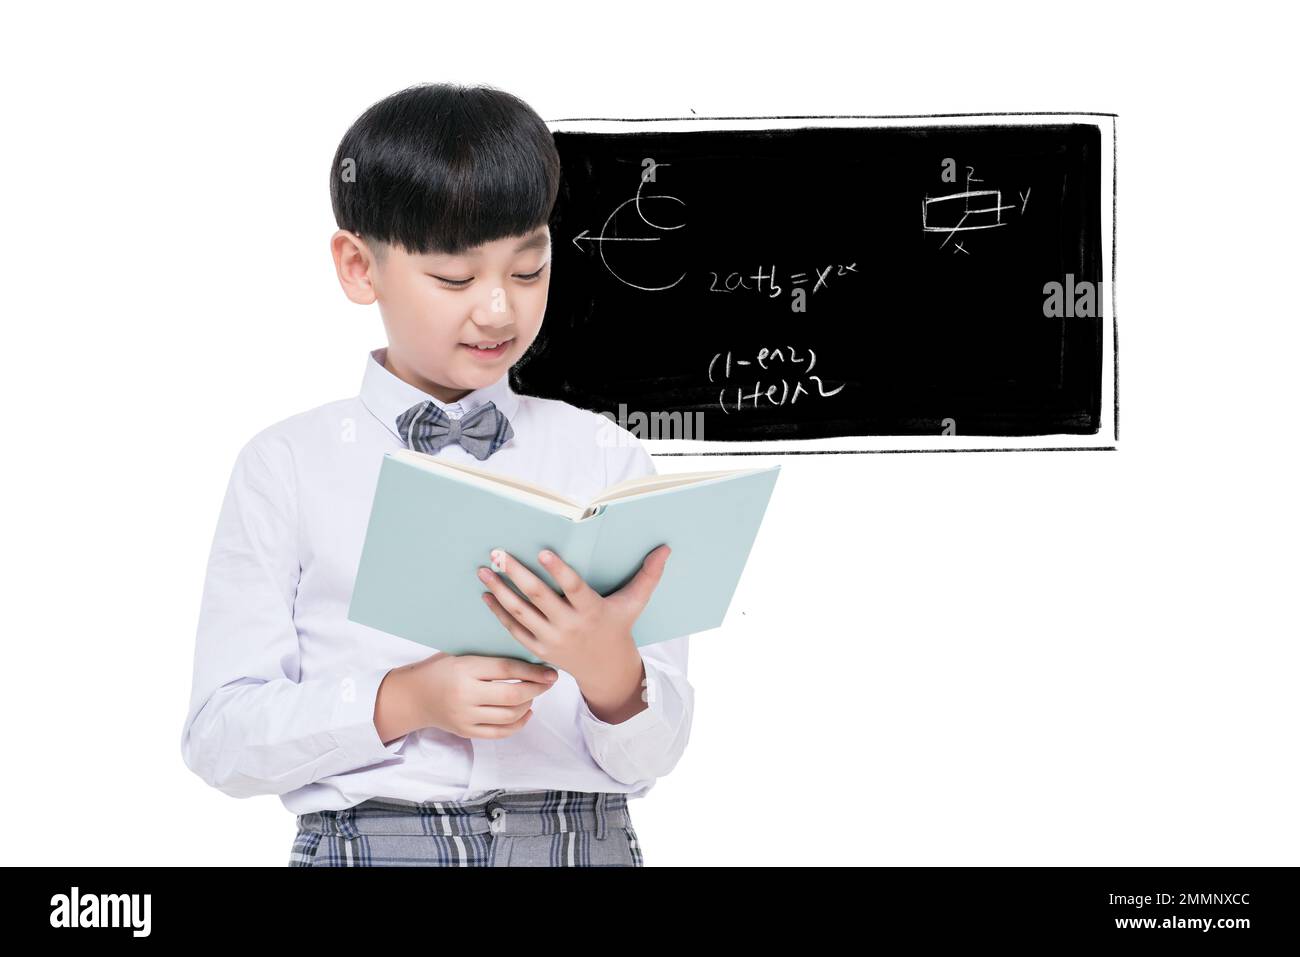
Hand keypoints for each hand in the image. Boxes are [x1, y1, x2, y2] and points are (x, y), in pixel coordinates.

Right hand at [376, 651, 559, 740]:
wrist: (414, 696)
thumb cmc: (441, 668)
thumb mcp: (461, 653)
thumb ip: (490, 657)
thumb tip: (530, 658)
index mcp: (464, 669)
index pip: (507, 670)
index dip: (532, 672)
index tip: (550, 671)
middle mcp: (465, 695)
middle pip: (512, 696)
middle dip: (536, 689)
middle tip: (548, 683)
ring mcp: (465, 717)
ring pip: (509, 716)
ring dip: (529, 705)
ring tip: (534, 694)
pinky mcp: (466, 732)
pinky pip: (500, 732)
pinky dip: (518, 723)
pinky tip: (526, 712)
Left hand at [475, 544, 670, 684]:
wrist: (604, 668)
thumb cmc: (618, 627)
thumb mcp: (634, 603)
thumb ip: (648, 575)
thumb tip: (666, 548)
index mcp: (592, 610)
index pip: (573, 588)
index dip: (559, 571)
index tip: (543, 552)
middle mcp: (570, 625)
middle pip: (539, 597)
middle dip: (516, 574)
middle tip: (498, 553)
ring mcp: (551, 639)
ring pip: (520, 612)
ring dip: (500, 590)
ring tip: (485, 570)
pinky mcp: (538, 648)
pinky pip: (513, 629)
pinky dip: (498, 612)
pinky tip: (487, 593)